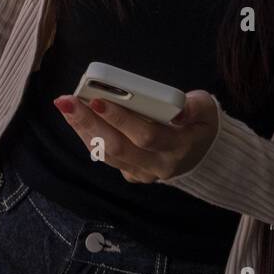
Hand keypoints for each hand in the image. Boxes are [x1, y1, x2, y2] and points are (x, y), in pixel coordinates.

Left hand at [53, 90, 218, 182]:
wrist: (204, 155)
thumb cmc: (201, 123)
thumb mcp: (207, 109)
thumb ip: (194, 106)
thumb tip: (178, 109)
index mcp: (179, 147)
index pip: (146, 135)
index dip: (121, 119)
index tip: (98, 99)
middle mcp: (158, 165)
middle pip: (118, 147)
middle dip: (89, 123)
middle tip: (68, 101)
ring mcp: (143, 173)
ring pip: (108, 154)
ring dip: (83, 129)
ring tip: (66, 106)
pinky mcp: (133, 174)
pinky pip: (107, 158)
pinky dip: (89, 138)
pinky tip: (77, 120)